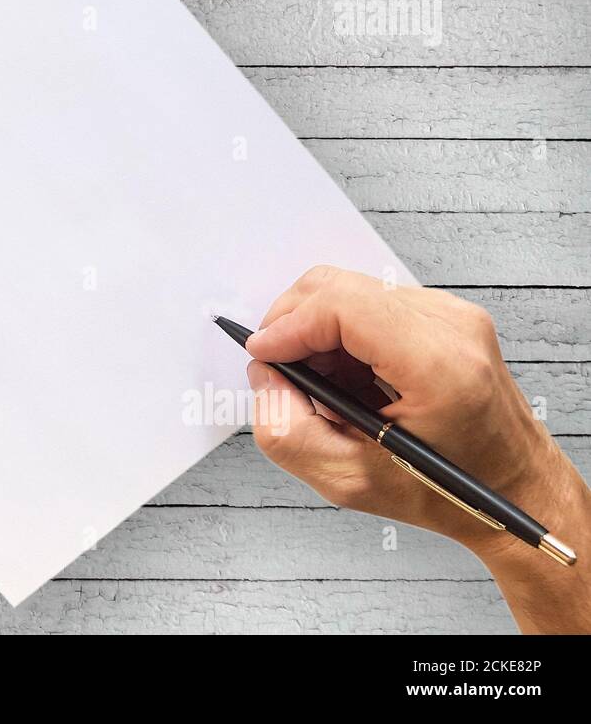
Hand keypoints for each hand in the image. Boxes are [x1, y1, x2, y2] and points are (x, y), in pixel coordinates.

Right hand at [243, 266, 590, 631]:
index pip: (340, 306)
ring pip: (348, 290)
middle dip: (293, 324)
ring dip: (316, 331)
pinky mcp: (446, 315)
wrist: (516, 490)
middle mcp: (450, 325)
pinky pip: (370, 302)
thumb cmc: (448, 492)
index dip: (286, 326)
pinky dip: (341, 334)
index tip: (262, 354)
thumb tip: (266, 373)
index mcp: (437, 365)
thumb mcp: (348, 480)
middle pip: (337, 286)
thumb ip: (285, 427)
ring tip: (322, 384)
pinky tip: (348, 377)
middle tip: (283, 372)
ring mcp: (451, 314)